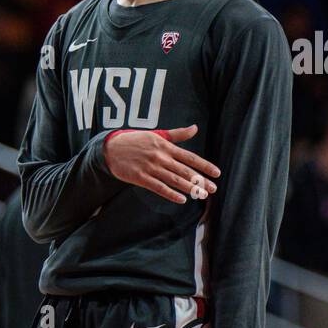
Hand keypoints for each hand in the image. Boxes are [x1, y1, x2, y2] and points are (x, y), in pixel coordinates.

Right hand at [102, 125, 219, 203]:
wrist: (111, 148)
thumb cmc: (135, 141)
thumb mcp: (157, 134)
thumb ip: (177, 134)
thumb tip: (195, 128)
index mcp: (166, 146)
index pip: (190, 157)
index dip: (204, 165)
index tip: (216, 173)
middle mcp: (160, 157)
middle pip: (185, 170)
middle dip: (200, 180)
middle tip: (213, 189)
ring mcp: (150, 167)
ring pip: (174, 180)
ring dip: (189, 188)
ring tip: (201, 195)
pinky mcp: (140, 177)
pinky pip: (158, 187)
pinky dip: (171, 194)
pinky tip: (181, 199)